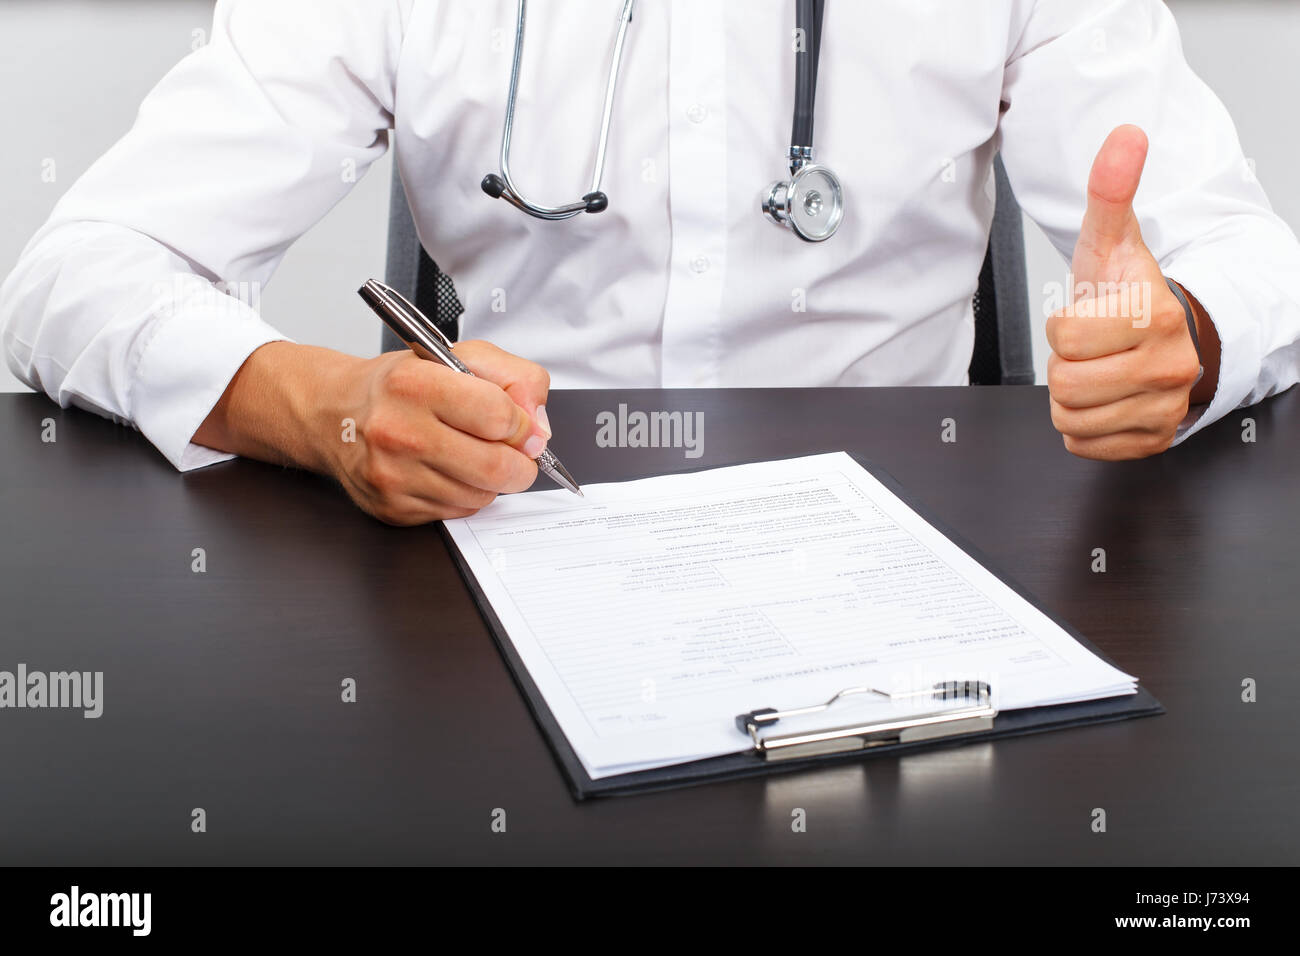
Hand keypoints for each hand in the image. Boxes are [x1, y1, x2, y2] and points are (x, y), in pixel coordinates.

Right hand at [324, 340, 551, 523]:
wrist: (335, 414)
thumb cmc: (400, 386)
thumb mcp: (459, 356)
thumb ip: (514, 377)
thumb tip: (537, 426)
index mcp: (415, 385)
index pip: (498, 416)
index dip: (522, 424)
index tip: (521, 426)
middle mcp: (398, 432)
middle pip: (496, 467)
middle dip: (519, 463)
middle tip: (514, 453)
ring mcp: (393, 475)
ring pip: (481, 495)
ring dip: (490, 480)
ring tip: (470, 454)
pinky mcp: (393, 508)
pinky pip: (458, 512)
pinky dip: (465, 495)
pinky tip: (446, 471)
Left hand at [1046, 125, 1215, 459]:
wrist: (1171, 337)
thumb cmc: (1130, 294)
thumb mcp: (1113, 242)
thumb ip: (1111, 192)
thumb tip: (1124, 138)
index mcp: (1154, 316)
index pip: (1064, 336)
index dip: (1062, 325)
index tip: (1086, 316)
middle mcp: (1168, 366)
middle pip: (1064, 382)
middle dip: (1063, 363)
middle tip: (1089, 347)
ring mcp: (1163, 407)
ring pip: (1070, 417)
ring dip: (1069, 395)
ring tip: (1096, 369)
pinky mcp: (1152, 440)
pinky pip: (1082, 444)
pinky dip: (1081, 426)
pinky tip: (1102, 397)